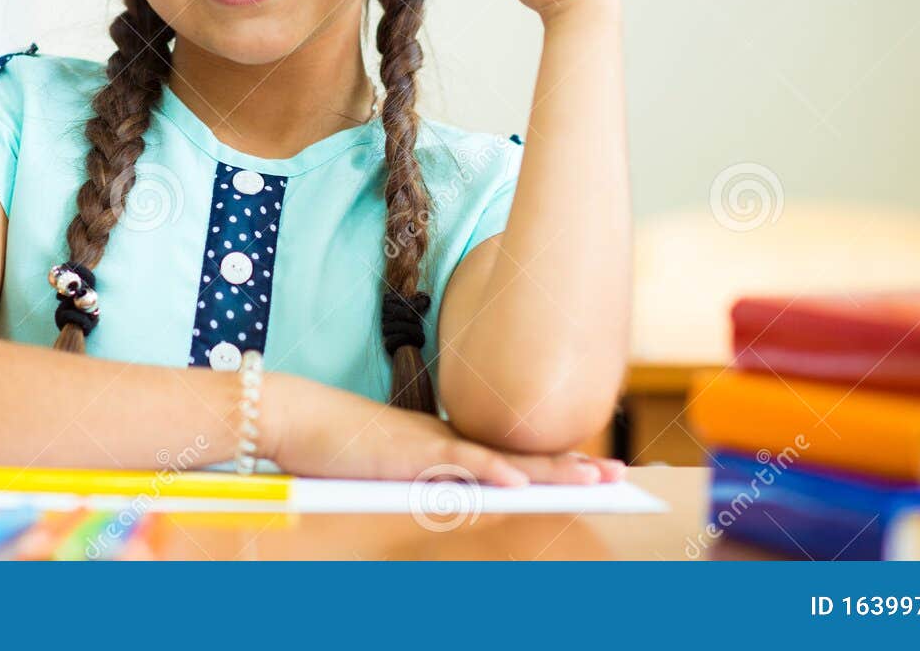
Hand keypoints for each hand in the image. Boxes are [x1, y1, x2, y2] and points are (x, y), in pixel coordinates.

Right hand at [263, 372, 625, 485]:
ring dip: (547, 471)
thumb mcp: (395, 471)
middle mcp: (449, 443)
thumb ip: (430, 482)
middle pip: (521, 456)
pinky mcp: (408, 455)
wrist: (301, 417)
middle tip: (618, 474)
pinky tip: (517, 483)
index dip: (556, 464)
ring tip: (590, 479)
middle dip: (571, 467)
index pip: (513, 457)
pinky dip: (488, 473)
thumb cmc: (341, 449)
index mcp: (449, 448)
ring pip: (501, 460)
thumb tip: (463, 502)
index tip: (596, 469)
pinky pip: (455, 465)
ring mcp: (432, 447)